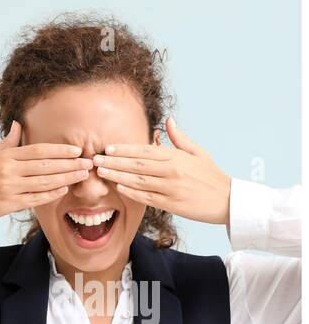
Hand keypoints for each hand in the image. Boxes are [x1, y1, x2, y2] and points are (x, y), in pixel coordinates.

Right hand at [0, 121, 92, 228]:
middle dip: (70, 164)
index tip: (77, 150)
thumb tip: (18, 124)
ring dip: (66, 178)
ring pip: (44, 182)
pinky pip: (34, 199)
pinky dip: (50, 194)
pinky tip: (64, 190)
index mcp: (6, 157)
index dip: (60, 150)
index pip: (39, 151)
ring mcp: (8, 188)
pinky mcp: (7, 204)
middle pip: (46, 166)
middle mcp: (8, 171)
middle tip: (89, 163)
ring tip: (82, 175)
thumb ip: (7, 143)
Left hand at [92, 117, 231, 224]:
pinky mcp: (171, 204)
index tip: (108, 148)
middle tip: (95, 159)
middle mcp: (172, 170)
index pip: (146, 150)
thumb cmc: (210, 175)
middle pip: (138, 164)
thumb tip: (168, 120)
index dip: (125, 149)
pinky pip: (146, 197)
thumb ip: (180, 138)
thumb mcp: (198, 152)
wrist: (227, 200)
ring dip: (118, 176)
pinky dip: (131, 192)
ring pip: (138, 180)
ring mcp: (171, 188)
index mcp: (177, 156)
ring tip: (101, 172)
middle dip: (115, 161)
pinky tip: (118, 188)